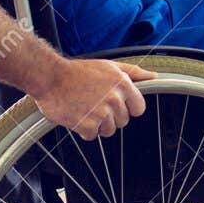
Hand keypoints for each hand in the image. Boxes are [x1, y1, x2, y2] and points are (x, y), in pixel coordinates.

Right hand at [33, 58, 156, 139]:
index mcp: (123, 84)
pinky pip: (92, 135)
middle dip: (111, 116)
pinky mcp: (86, 125)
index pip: (139, 109)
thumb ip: (134, 73)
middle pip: (123, 121)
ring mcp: (101, 113)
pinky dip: (84, 129)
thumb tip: (153, 76)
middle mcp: (114, 99)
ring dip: (97, 123)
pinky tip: (77, 115)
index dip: (128, 108)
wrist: (50, 77)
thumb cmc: (78, 71)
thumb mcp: (109, 66)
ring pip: (108, 130)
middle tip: (95, 103)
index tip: (116, 104)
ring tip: (85, 108)